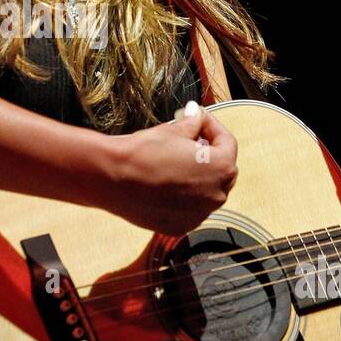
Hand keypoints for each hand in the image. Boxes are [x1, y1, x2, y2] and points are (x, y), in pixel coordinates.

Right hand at [97, 101, 238, 233]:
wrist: (113, 178)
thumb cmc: (144, 152)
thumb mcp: (173, 130)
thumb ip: (193, 123)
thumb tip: (196, 114)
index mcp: (221, 168)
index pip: (228, 142)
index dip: (212, 126)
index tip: (198, 119)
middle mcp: (216, 195)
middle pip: (221, 170)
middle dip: (208, 153)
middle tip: (190, 139)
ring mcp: (199, 214)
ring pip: (207, 191)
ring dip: (198, 176)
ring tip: (176, 162)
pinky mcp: (181, 226)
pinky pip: (191, 209)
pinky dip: (184, 197)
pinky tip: (166, 183)